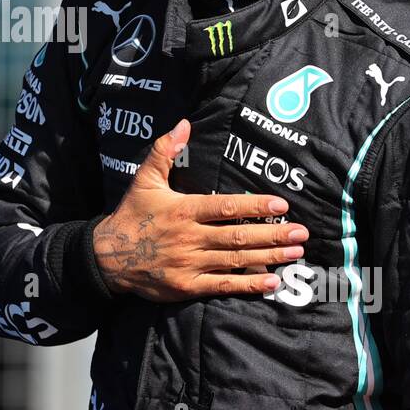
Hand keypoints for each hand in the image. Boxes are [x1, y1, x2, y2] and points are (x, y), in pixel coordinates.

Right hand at [92, 119, 307, 301]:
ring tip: (296, 252)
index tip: (282, 205)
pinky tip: (272, 280)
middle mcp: (189, 237)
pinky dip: (249, 284)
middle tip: (302, 233)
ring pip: (235, 260)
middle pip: (238, 235)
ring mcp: (189, 264)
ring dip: (268, 256)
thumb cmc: (131, 214)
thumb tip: (184, 122)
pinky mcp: (187, 286)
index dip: (255, 206)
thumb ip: (165, 150)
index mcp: (182, 210)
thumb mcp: (144, 179)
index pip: (225, 207)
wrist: (107, 256)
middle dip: (273, 234)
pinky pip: (223, 286)